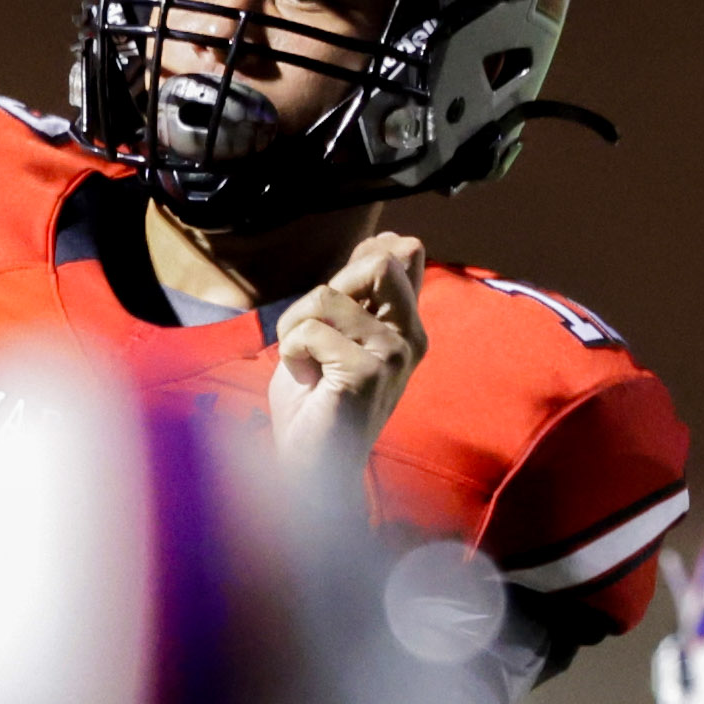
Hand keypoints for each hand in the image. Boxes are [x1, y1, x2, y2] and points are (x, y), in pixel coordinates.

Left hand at [269, 232, 428, 465]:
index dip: (361, 258)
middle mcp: (411, 337)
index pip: (402, 257)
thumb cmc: (315, 403)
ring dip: (294, 327)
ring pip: (325, 297)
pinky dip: (292, 352)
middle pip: (380, 263)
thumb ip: (355, 294)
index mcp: (406, 326)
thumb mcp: (335, 334)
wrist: (312, 465)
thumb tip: (386, 239)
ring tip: (303, 363)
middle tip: (315, 332)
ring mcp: (395, 354)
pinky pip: (310, 331)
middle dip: (328, 288)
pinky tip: (306, 381)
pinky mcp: (369, 371)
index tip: (334, 300)